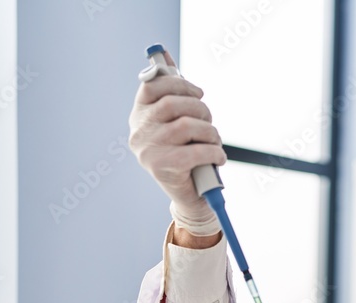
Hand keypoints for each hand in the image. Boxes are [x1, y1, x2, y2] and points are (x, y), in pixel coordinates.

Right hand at [128, 49, 225, 237]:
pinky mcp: (163, 168)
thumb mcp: (177, 123)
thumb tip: (162, 52)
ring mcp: (148, 151)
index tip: (198, 92)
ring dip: (209, 132)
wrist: (190, 197)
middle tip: (210, 121)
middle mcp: (138, 132)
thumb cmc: (187, 154)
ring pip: (186, 126)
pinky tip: (217, 157)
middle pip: (172, 104)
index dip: (179, 83)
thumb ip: (171, 91)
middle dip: (200, 108)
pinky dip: (213, 152)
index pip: (151, 86)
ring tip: (215, 141)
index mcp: (139, 116)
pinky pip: (196, 151)